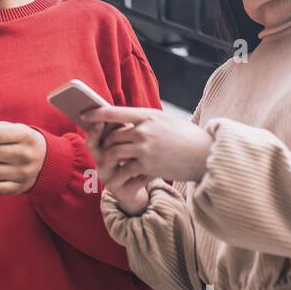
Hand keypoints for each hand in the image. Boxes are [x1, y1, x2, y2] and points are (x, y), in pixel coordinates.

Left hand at [81, 106, 212, 186]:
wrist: (206, 155)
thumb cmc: (186, 137)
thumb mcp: (165, 121)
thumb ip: (145, 121)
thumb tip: (123, 123)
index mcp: (148, 115)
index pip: (114, 112)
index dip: (96, 113)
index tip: (84, 115)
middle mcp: (145, 130)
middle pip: (112, 136)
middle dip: (104, 143)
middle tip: (101, 148)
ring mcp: (145, 148)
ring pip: (113, 153)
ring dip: (107, 159)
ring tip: (106, 163)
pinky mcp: (148, 166)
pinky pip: (124, 170)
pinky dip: (119, 174)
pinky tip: (118, 177)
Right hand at [83, 121, 148, 214]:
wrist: (143, 183)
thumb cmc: (137, 159)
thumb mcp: (131, 143)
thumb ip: (126, 131)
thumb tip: (124, 116)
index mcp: (102, 151)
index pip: (93, 140)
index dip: (94, 131)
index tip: (99, 121)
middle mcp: (102, 166)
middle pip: (96, 153)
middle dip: (109, 141)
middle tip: (121, 131)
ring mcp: (110, 180)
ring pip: (114, 166)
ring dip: (133, 157)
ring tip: (148, 151)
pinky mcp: (122, 193)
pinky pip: (133, 181)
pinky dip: (146, 174)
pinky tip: (157, 170)